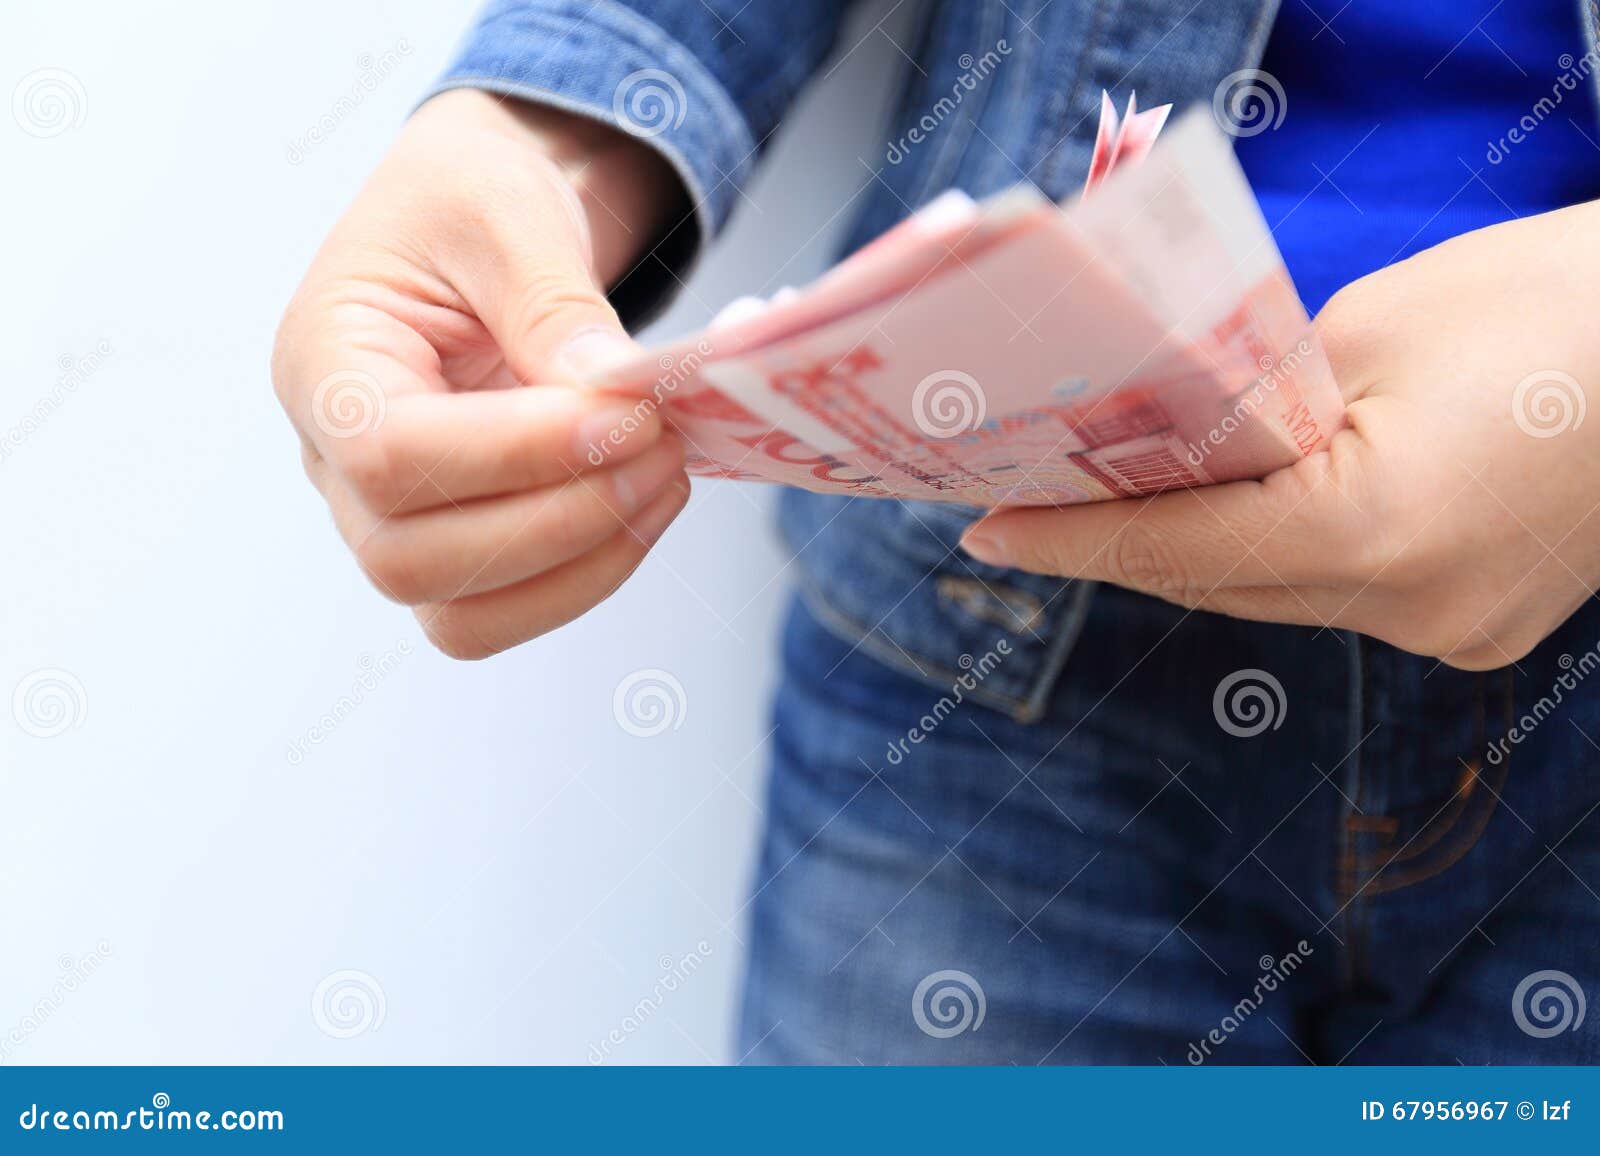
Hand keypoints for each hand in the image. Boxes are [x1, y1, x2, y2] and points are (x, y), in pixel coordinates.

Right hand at [273, 89, 689, 657]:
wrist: (479, 224)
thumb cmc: (468, 199)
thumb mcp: (506, 209)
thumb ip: (551, 302)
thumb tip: (612, 392)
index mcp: (323, 365)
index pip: (391, 456)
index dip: (516, 454)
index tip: (627, 414)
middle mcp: (334, 462)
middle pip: (413, 561)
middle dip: (560, 519)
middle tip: (660, 442)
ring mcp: (390, 519)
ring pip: (464, 615)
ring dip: (585, 563)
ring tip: (667, 472)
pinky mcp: (459, 544)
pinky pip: (510, 608)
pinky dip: (592, 573)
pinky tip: (648, 498)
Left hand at [961, 200, 1599, 670]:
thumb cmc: (1553, 301)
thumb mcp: (1367, 330)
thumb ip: (1249, 405)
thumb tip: (1161, 446)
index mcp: (1380, 529)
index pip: (1178, 546)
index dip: (1068, 539)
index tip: (983, 533)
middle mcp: (1412, 608)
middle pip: (1216, 583)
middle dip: (1119, 542)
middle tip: (1029, 502)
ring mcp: (1452, 631)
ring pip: (1272, 598)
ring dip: (1195, 552)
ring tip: (1109, 503)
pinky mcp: (1477, 625)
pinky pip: (1333, 597)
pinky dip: (1274, 556)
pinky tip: (1230, 512)